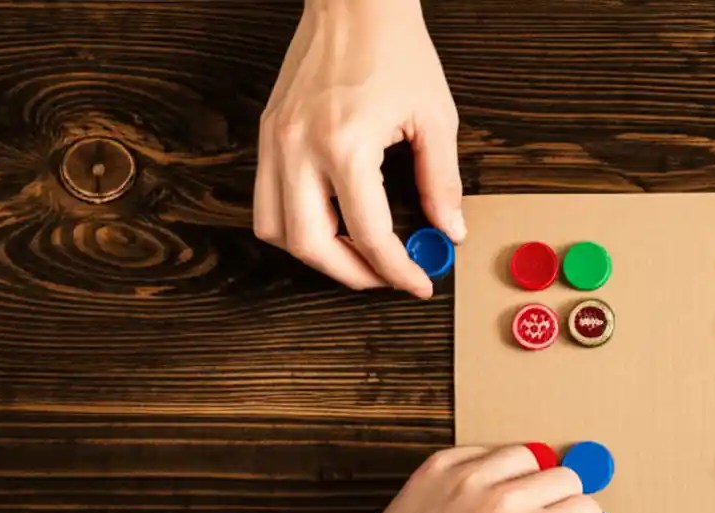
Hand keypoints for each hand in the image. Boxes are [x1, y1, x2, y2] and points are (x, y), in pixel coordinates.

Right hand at [254, 0, 464, 296]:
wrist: (354, 0)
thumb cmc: (397, 48)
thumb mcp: (435, 118)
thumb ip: (441, 182)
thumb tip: (449, 232)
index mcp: (345, 145)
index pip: (370, 235)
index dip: (398, 271)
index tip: (419, 283)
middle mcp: (299, 148)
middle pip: (311, 246)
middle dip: (352, 275)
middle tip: (386, 277)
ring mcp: (276, 141)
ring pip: (274, 229)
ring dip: (315, 253)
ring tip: (357, 254)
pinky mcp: (268, 132)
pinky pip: (265, 198)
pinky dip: (294, 223)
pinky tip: (330, 220)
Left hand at [337, 446, 619, 512]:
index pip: (588, 508)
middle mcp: (507, 498)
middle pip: (567, 476)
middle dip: (562, 499)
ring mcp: (473, 475)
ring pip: (530, 455)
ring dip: (529, 477)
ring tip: (508, 506)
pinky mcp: (444, 462)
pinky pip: (488, 450)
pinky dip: (492, 468)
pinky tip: (478, 497)